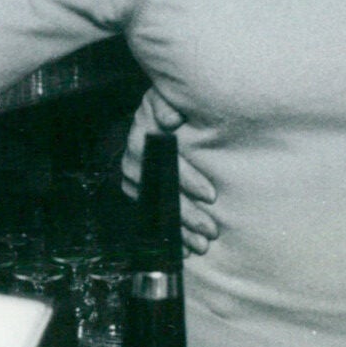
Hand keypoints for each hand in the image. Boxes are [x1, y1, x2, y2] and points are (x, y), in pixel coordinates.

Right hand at [119, 87, 217, 254]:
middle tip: (210, 229)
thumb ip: (167, 104)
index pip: (165, 161)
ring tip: (202, 244)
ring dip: (178, 229)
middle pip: (160, 191)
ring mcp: (134, 175)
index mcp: (145, 132)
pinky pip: (150, 216)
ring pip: (155, 208)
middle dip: (186, 214)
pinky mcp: (136, 189)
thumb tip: (171, 118)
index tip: (211, 195)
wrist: (167, 109)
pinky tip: (184, 250)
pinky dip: (167, 235)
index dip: (187, 180)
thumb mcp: (167, 96)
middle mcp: (136, 156)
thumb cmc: (174, 103)